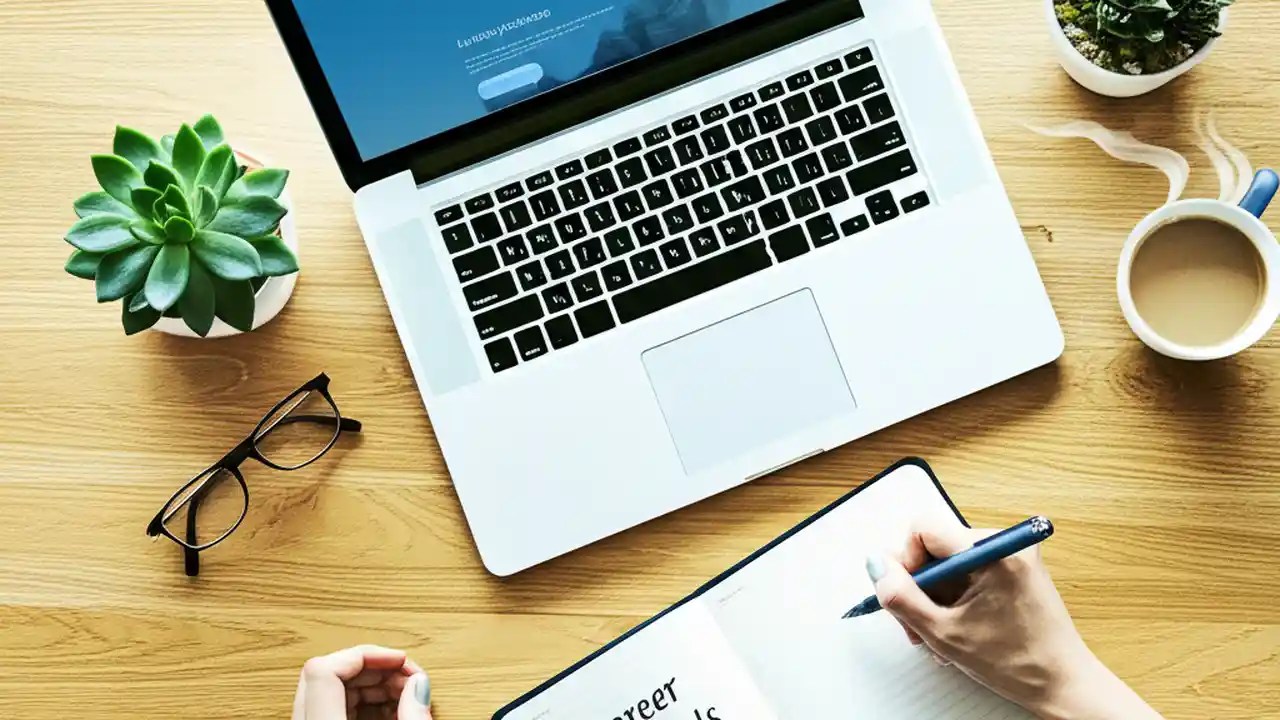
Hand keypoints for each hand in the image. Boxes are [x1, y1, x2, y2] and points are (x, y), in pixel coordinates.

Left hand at [291, 645, 431, 719]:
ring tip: (404, 694)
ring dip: (369, 684)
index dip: (364, 654)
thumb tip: (419, 684)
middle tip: (406, 674)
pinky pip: (330, 707)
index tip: (396, 657)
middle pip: (324, 675)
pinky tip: (390, 711)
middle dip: (371, 667)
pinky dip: (360, 702)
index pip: (324, 670)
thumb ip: (413, 714)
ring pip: (328, 690)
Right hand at [867, 514, 1161, 719]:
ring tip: (940, 634)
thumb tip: (877, 566)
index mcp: (992, 552)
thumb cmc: (1018, 663)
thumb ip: (901, 597)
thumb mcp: (943, 634)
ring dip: (935, 598)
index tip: (906, 591)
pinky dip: (954, 598)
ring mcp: (1012, 554)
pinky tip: (957, 628)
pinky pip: (968, 570)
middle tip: (918, 626)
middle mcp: (1004, 544)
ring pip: (948, 562)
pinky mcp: (1014, 567)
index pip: (924, 528)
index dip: (906, 559)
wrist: (1063, 684)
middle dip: (919, 587)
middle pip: (934, 547)